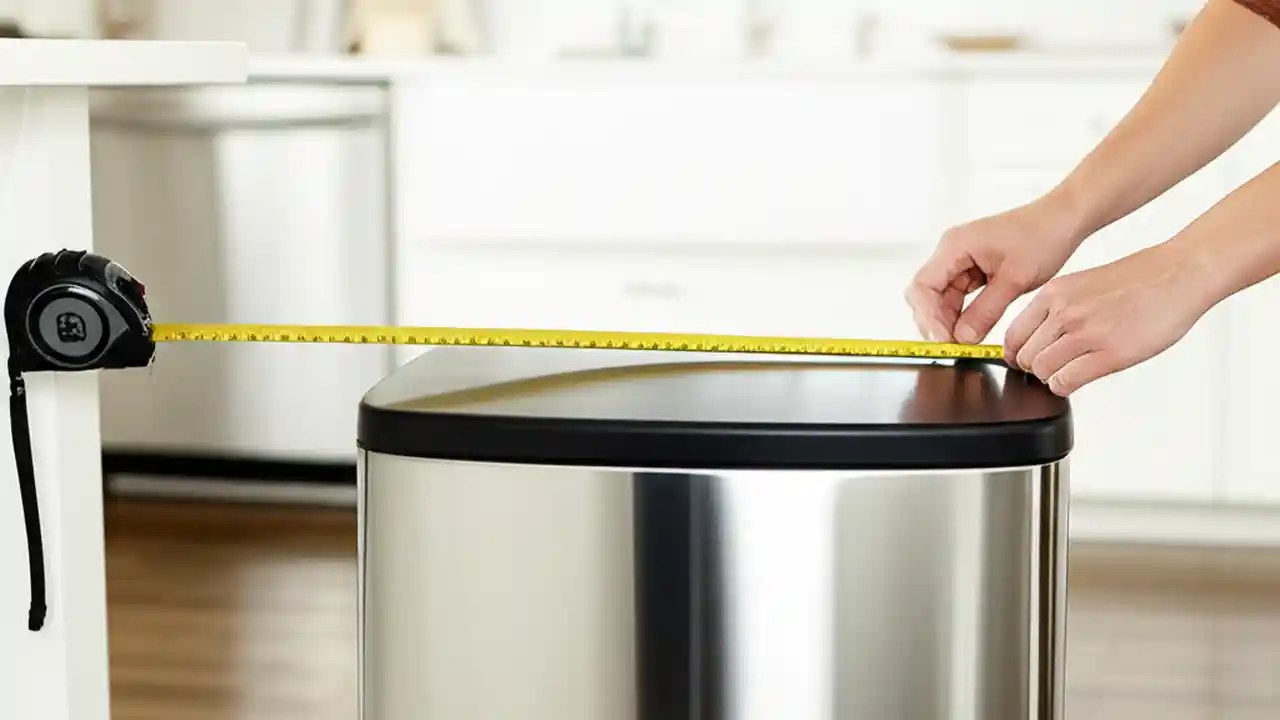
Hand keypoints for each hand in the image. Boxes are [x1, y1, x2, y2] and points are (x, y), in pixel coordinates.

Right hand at [906, 192, 1085, 344]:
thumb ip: (985, 311)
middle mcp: (951, 251)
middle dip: (935, 322)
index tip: (943, 340)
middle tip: (951, 347)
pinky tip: (971, 330)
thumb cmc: (1042, 237)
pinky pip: (957, 296)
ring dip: (948, 321)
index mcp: (955, 246)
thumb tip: (963, 338)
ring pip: (940, 297)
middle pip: (926, 294)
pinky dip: (961, 314)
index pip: (922, 286)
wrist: (1062, 219)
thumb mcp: (1015, 280)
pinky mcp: (971, 268)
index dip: (927, 317)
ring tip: (962, 343)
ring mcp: (960, 259)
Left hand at [1004, 243, 1215, 396]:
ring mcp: (1086, 334)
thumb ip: (1057, 309)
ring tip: (1068, 372)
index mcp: (1054, 294)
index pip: (1014, 335)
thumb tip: (1037, 337)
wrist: (1178, 274)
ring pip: (1043, 371)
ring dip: (1051, 378)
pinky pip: (1067, 381)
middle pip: (1025, 357)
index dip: (1016, 354)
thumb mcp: (1081, 284)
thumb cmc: (1137, 280)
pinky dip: (1065, 386)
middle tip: (1050, 369)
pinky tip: (1077, 379)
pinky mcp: (1110, 354)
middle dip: (1034, 368)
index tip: (1024, 361)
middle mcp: (1065, 313)